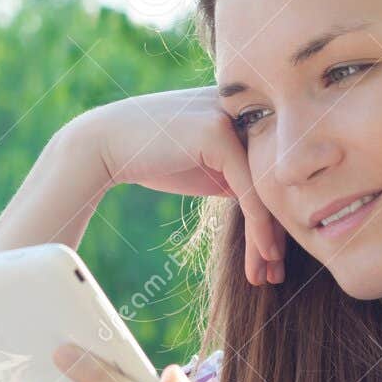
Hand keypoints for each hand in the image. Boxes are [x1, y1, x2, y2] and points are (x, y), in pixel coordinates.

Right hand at [72, 87, 286, 285]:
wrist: (103, 144)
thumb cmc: (148, 156)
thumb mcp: (203, 166)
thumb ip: (235, 173)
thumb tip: (265, 206)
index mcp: (242, 110)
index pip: (271, 169)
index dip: (276, 214)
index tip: (273, 256)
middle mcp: (243, 107)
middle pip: (274, 178)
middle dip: (278, 229)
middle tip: (276, 272)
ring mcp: (231, 116)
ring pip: (265, 187)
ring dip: (270, 236)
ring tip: (270, 274)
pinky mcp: (219, 133)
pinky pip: (249, 188)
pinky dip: (259, 226)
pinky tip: (264, 254)